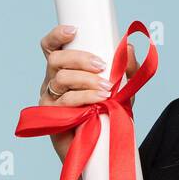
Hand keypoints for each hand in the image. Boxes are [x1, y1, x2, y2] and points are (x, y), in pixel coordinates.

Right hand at [38, 24, 140, 162]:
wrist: (102, 149)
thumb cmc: (109, 115)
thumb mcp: (124, 89)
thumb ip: (128, 69)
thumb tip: (128, 46)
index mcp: (65, 70)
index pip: (51, 47)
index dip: (56, 36)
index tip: (73, 30)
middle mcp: (53, 81)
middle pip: (56, 59)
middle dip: (80, 59)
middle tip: (102, 66)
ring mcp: (50, 98)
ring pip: (61, 78)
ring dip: (86, 81)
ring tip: (107, 89)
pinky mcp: (51, 116)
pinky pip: (65, 100)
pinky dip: (85, 97)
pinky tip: (100, 101)